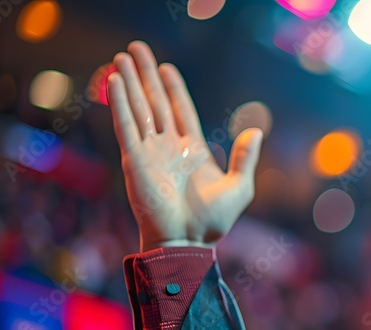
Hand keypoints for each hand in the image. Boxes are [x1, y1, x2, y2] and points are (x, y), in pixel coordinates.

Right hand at [107, 41, 262, 251]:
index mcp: (192, 150)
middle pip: (156, 102)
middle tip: (136, 48)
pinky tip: (115, 81)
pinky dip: (120, 103)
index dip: (173, 88)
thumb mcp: (239, 187)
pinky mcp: (134, 159)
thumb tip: (255, 131)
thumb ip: (244, 158)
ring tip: (122, 56)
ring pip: (139, 108)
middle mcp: (168, 147)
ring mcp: (150, 151)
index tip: (165, 67)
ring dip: (130, 82)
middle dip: (146, 75)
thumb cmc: (213, 221)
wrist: (189, 241)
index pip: (181, 110)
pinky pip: (126, 125)